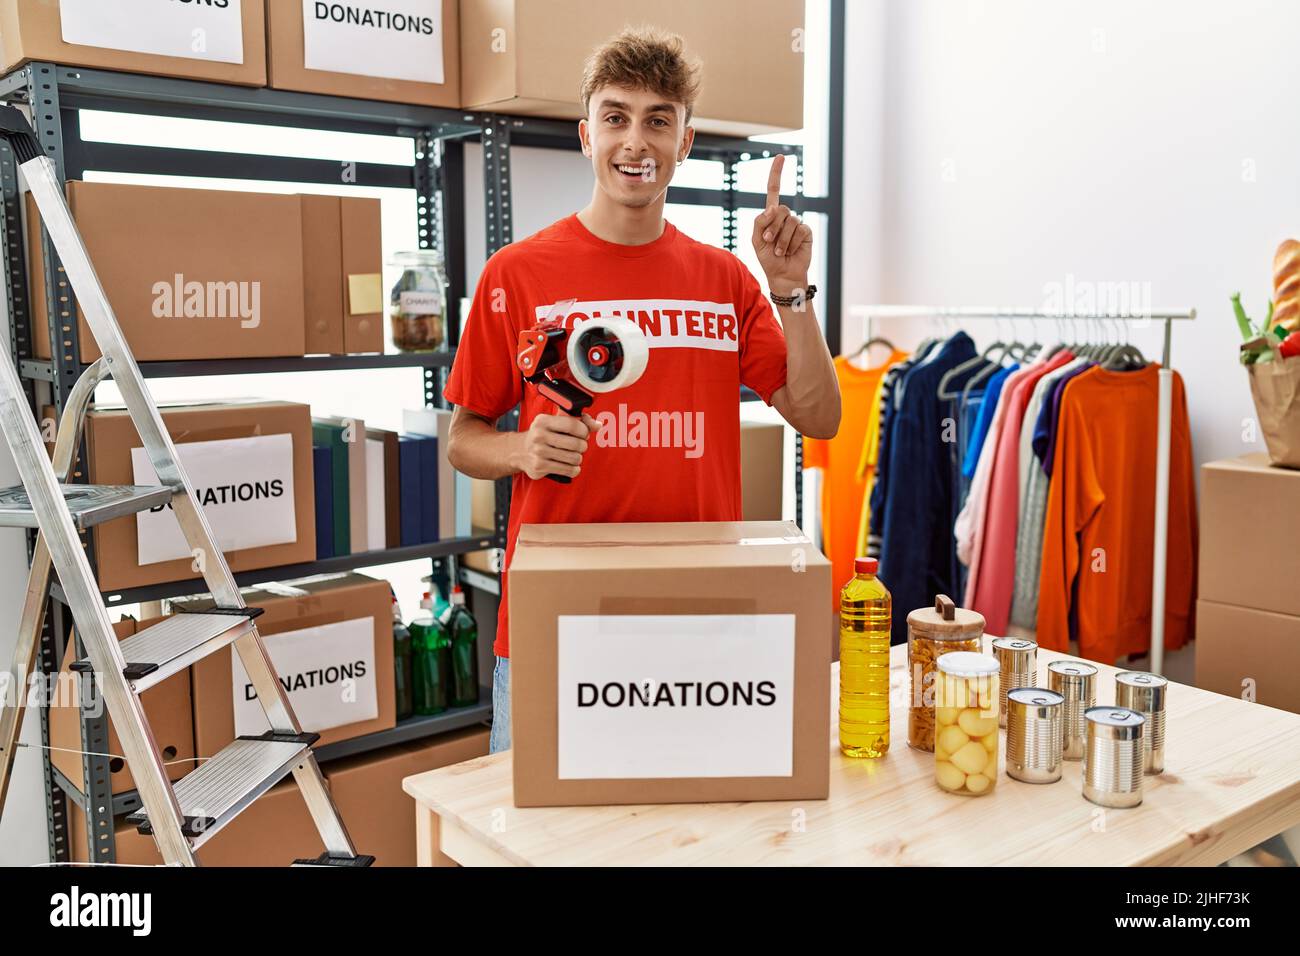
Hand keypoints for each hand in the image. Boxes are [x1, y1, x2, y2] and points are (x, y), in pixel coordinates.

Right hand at [516, 412, 597, 479]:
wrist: (518, 451)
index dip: (584, 431)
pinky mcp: (539, 467)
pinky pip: (568, 470)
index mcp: (543, 421)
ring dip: (578, 459)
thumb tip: (598, 425)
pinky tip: (570, 466)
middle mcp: (539, 436)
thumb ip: (578, 421)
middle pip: (576, 444)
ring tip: (573, 456)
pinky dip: (574, 469)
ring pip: (575, 458)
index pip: (573, 425)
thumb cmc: (543, 435)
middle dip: (582, 446)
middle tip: (578, 447)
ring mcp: (538, 452)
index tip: (583, 434)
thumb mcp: (555, 423)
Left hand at [752, 154, 812, 294]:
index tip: (781, 157)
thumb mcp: (756, 241)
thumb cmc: (767, 259)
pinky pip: (800, 230)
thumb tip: (773, 208)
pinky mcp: (806, 232)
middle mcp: (785, 217)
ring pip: (790, 222)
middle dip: (772, 228)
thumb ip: (760, 222)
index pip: (774, 191)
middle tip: (768, 243)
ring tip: (779, 251)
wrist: (782, 275)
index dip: (776, 174)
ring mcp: (797, 224)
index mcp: (771, 215)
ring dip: (781, 240)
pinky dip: (792, 243)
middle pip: (781, 210)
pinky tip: (790, 251)